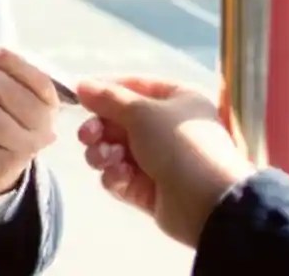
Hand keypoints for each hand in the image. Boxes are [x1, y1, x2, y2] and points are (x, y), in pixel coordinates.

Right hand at [76, 77, 256, 247]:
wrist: (209, 202)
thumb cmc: (180, 144)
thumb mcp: (141, 112)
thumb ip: (107, 98)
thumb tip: (81, 85)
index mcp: (177, 101)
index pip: (134, 86)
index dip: (106, 90)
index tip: (79, 95)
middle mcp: (168, 128)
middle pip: (119, 121)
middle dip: (99, 129)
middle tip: (88, 136)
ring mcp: (159, 160)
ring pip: (114, 150)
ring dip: (103, 153)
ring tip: (107, 158)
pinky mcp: (149, 189)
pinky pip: (120, 176)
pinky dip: (115, 175)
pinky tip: (121, 176)